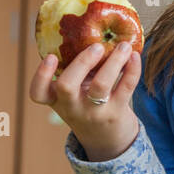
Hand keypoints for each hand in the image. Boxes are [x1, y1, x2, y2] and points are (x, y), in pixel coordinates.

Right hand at [29, 42, 140, 160]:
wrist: (107, 140)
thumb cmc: (87, 105)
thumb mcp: (74, 94)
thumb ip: (77, 72)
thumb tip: (90, 33)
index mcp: (56, 100)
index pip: (38, 93)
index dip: (41, 75)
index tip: (50, 56)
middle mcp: (71, 107)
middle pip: (67, 86)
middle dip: (81, 62)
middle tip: (97, 46)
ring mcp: (93, 112)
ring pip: (100, 86)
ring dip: (113, 62)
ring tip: (123, 46)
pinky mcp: (116, 113)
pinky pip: (125, 88)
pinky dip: (132, 70)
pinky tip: (135, 56)